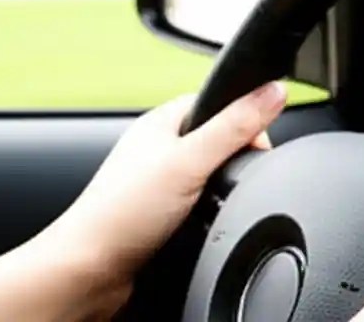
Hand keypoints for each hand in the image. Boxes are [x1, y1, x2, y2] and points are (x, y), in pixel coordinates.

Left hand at [0, 83, 287, 321]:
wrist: (88, 273)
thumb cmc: (120, 215)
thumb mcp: (190, 161)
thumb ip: (235, 126)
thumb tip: (275, 91)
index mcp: (161, 121)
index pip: (221, 101)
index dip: (247, 119)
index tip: (257, 146)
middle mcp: (159, 148)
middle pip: (222, 140)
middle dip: (236, 161)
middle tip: (229, 182)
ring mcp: (160, 182)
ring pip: (214, 175)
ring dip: (222, 191)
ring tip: (211, 206)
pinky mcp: (162, 213)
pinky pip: (204, 203)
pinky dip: (211, 213)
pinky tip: (204, 223)